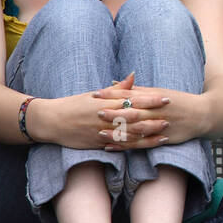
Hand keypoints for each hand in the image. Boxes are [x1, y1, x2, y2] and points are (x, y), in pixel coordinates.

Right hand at [35, 81, 161, 149]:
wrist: (51, 121)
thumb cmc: (74, 105)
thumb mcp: (95, 94)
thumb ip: (117, 89)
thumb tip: (133, 76)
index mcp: (106, 102)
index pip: (133, 99)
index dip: (151, 99)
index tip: (166, 98)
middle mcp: (106, 116)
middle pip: (134, 117)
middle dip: (154, 118)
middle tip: (171, 117)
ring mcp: (103, 131)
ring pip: (129, 134)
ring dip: (148, 134)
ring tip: (165, 133)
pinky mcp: (98, 143)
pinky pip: (120, 145)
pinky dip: (134, 146)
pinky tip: (147, 146)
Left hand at [89, 73, 201, 149]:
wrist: (203, 115)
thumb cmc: (179, 101)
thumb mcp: (159, 91)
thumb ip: (136, 89)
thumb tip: (113, 82)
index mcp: (155, 97)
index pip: (131, 94)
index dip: (113, 94)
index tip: (96, 93)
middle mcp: (156, 111)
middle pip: (132, 112)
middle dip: (114, 113)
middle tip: (96, 113)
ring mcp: (159, 126)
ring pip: (135, 130)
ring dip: (117, 132)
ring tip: (100, 133)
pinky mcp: (162, 139)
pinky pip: (141, 144)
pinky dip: (126, 146)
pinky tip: (111, 147)